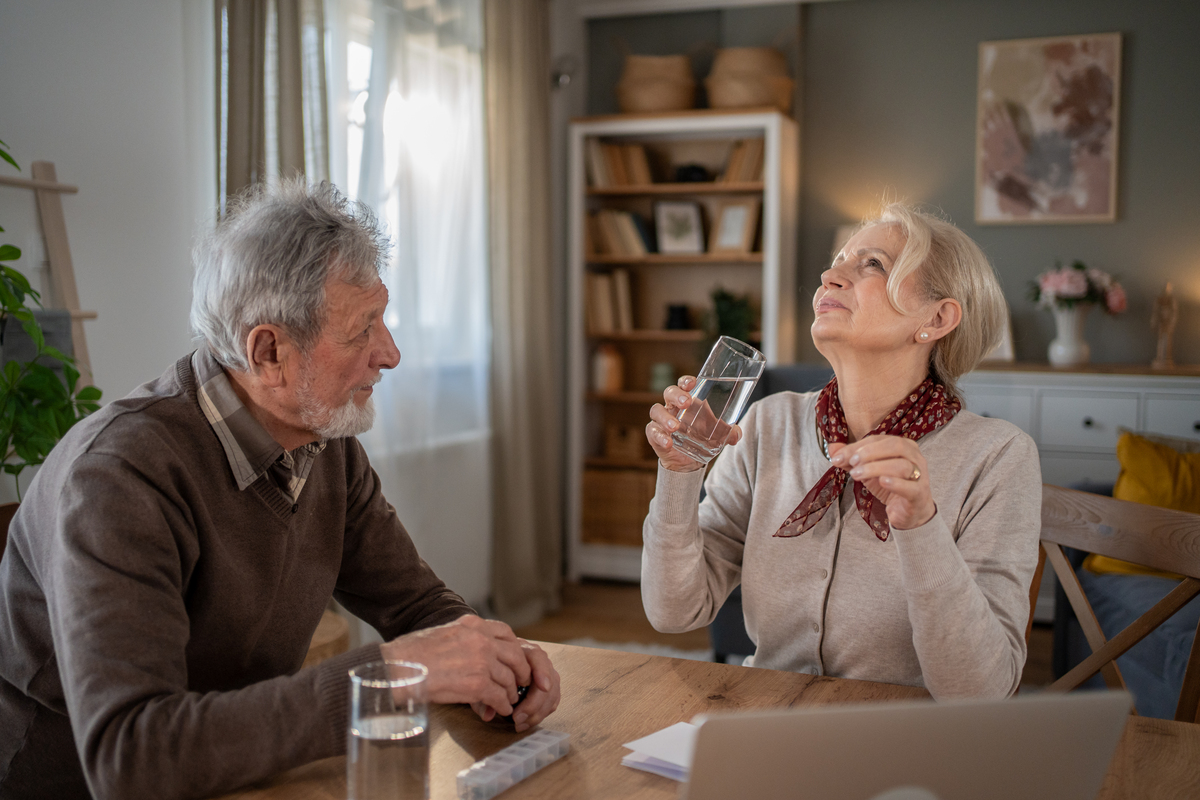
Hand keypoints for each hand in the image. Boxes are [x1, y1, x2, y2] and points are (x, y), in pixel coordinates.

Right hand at [380, 615, 530, 716]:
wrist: (398, 668)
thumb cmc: (412, 654)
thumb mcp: (443, 633)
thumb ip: (464, 639)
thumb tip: (475, 653)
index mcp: (472, 624)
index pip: (506, 632)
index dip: (515, 649)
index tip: (516, 660)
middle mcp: (480, 640)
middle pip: (515, 655)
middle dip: (521, 671)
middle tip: (522, 682)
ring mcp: (481, 661)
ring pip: (509, 679)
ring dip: (511, 692)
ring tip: (509, 700)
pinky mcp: (477, 684)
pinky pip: (499, 697)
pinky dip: (502, 705)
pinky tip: (500, 710)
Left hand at [470, 640, 560, 732]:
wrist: (486, 666)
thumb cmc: (484, 669)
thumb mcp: (478, 679)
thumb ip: (481, 696)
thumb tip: (488, 715)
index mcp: (520, 650)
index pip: (538, 657)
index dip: (543, 672)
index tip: (543, 687)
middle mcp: (535, 661)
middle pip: (549, 678)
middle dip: (535, 702)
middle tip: (518, 717)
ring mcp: (543, 673)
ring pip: (552, 692)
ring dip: (538, 712)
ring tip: (519, 723)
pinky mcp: (546, 688)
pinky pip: (552, 701)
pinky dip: (541, 714)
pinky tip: (526, 722)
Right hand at [646, 376, 741, 472]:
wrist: (687, 461)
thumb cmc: (700, 437)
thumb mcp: (716, 434)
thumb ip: (728, 433)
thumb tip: (737, 435)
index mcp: (686, 400)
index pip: (683, 384)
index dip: (685, 381)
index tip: (692, 382)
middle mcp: (672, 407)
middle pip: (669, 393)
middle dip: (676, 395)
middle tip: (686, 402)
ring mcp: (661, 420)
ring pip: (656, 410)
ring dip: (665, 417)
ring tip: (675, 427)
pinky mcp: (654, 435)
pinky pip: (652, 432)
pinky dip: (659, 437)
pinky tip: (668, 443)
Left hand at [828, 435, 934, 529]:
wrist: (909, 512)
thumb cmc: (891, 486)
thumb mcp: (868, 471)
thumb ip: (851, 459)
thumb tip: (832, 448)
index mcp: (903, 445)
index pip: (878, 439)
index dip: (857, 446)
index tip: (838, 457)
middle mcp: (914, 457)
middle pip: (895, 446)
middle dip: (869, 452)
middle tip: (851, 462)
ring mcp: (919, 475)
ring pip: (901, 465)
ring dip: (876, 468)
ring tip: (856, 474)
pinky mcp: (919, 494)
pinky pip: (910, 487)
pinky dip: (895, 483)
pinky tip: (882, 482)